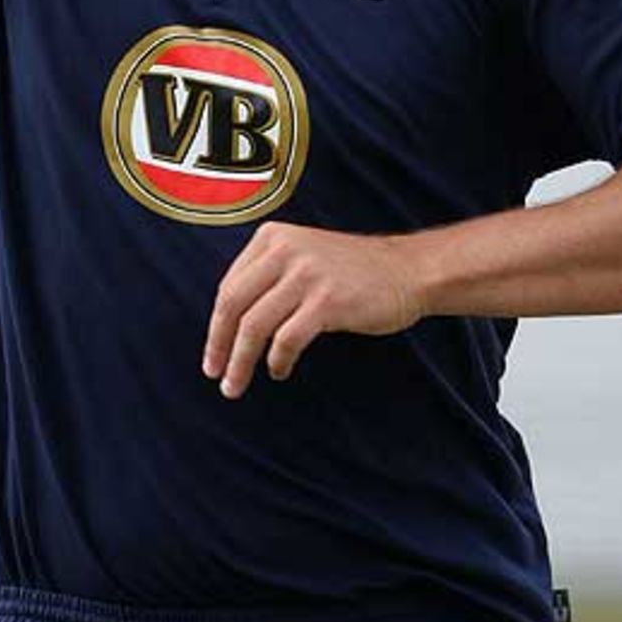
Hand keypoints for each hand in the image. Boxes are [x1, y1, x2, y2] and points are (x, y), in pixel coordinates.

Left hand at [202, 222, 424, 399]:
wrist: (408, 270)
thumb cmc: (353, 271)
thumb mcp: (303, 256)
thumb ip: (269, 276)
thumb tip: (227, 324)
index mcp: (273, 237)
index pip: (229, 285)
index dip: (215, 325)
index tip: (213, 353)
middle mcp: (285, 249)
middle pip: (233, 304)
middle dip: (219, 345)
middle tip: (215, 375)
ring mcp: (307, 274)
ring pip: (254, 325)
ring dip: (241, 362)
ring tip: (236, 385)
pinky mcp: (327, 301)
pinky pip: (286, 339)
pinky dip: (277, 361)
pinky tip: (279, 371)